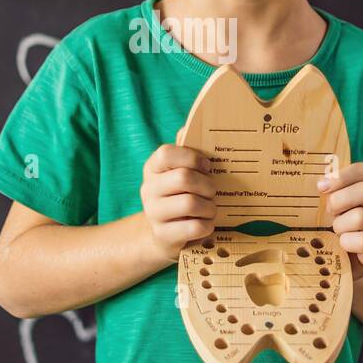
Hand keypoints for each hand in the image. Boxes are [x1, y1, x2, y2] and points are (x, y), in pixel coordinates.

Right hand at [140, 144, 216, 263]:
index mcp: (153, 168)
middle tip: (213, 191)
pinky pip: (194, 227)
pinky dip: (207, 225)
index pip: (166, 153)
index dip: (192, 157)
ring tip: (210, 209)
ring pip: (191, 203)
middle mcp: (148, 189)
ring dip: (209, 207)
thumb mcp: (177, 173)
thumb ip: (184, 152)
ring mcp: (153, 213)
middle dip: (207, 185)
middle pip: (184, 178)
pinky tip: (206, 224)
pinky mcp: (163, 235)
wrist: (163, 235)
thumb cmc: (178, 197)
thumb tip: (187, 127)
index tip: (208, 166)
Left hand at [317, 162, 362, 280]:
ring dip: (340, 225)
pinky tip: (343, 245)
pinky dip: (347, 243)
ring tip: (336, 232)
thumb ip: (326, 191)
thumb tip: (318, 182)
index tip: (321, 187)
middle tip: (328, 213)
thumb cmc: (331, 229)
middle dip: (339, 201)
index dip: (342, 176)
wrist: (337, 263)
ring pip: (362, 217)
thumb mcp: (327, 207)